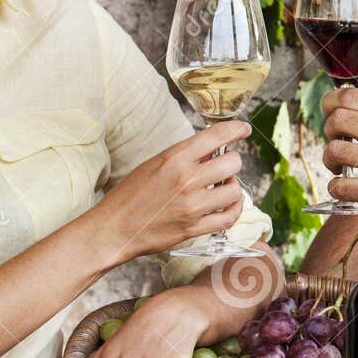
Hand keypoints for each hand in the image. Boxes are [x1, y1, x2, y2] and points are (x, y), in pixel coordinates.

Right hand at [94, 119, 249, 263]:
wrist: (114, 228)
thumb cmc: (130, 195)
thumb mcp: (154, 164)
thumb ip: (184, 157)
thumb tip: (212, 151)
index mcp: (174, 158)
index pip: (216, 136)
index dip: (236, 129)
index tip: (242, 129)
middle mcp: (186, 179)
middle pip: (233, 162)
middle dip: (232, 162)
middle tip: (224, 166)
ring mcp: (192, 206)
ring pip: (234, 190)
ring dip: (233, 187)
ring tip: (223, 187)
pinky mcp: (194, 228)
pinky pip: (229, 217)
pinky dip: (234, 209)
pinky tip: (228, 205)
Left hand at [321, 88, 357, 223]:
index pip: (348, 96)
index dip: (329, 104)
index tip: (329, 114)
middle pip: (335, 120)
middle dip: (328, 131)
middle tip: (337, 142)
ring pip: (332, 151)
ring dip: (329, 160)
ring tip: (338, 166)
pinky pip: (339, 186)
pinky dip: (336, 187)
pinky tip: (345, 188)